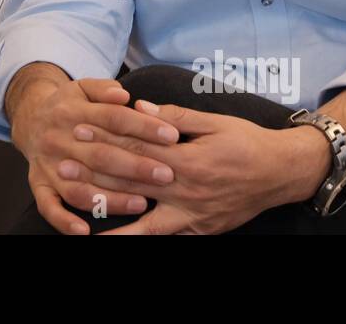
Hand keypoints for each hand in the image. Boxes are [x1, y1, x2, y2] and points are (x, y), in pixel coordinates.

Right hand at [12, 76, 180, 234]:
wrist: (29, 119)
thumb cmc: (68, 106)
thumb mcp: (82, 87)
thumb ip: (103, 89)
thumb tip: (123, 95)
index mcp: (71, 111)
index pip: (112, 118)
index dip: (143, 127)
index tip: (172, 135)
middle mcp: (57, 139)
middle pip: (100, 156)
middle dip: (136, 167)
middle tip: (167, 175)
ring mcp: (47, 165)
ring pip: (79, 187)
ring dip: (111, 199)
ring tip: (142, 203)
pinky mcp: (38, 184)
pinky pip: (49, 207)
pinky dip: (64, 221)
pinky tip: (85, 232)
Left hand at [96, 101, 324, 234]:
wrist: (282, 174)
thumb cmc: (247, 142)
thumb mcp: (214, 121)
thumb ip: (174, 116)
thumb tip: (137, 106)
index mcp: (188, 160)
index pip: (137, 148)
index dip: (106, 138)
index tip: (79, 131)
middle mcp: (187, 191)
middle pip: (131, 183)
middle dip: (95, 176)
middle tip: (63, 169)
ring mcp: (193, 215)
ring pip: (142, 220)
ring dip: (109, 214)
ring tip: (79, 211)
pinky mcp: (199, 229)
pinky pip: (163, 236)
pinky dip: (137, 238)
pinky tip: (113, 240)